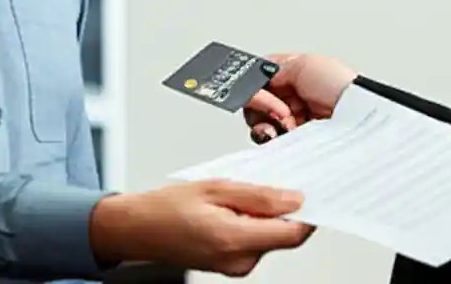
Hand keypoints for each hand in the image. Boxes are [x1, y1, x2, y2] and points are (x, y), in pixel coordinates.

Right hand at [89, 180, 313, 276]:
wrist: (136, 230)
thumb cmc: (165, 207)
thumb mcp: (214, 188)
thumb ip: (258, 195)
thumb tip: (295, 199)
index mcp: (235, 240)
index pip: (293, 233)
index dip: (309, 213)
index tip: (314, 193)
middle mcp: (239, 261)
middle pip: (283, 235)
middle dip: (282, 209)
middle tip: (267, 182)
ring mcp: (235, 267)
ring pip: (268, 238)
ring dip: (263, 216)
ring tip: (235, 195)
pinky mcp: (230, 267)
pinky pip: (254, 243)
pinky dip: (251, 224)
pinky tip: (231, 209)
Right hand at [242, 53, 357, 143]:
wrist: (358, 116)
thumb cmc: (340, 86)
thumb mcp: (304, 63)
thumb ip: (274, 69)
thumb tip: (255, 78)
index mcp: (293, 76)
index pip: (259, 81)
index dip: (256, 87)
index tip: (262, 93)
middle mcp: (292, 98)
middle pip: (257, 104)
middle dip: (262, 108)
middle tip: (280, 111)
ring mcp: (294, 121)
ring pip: (261, 124)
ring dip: (267, 124)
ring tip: (287, 123)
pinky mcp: (297, 141)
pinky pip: (274, 141)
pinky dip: (274, 138)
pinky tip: (286, 133)